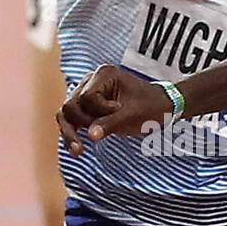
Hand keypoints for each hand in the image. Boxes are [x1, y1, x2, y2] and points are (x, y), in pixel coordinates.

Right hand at [55, 64, 172, 155]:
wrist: (160, 107)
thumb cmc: (149, 107)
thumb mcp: (132, 116)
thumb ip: (110, 124)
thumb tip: (90, 136)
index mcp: (104, 74)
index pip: (87, 97)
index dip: (100, 110)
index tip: (119, 111)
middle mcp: (90, 80)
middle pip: (71, 104)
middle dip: (81, 123)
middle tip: (99, 133)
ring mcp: (85, 92)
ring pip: (66, 112)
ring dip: (70, 132)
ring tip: (77, 151)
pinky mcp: (85, 106)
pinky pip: (71, 119)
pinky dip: (72, 133)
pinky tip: (75, 148)